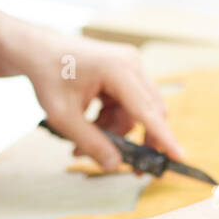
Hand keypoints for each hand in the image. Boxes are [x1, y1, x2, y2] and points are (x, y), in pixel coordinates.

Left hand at [23, 30, 182, 172]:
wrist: (38, 51)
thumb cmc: (48, 76)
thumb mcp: (64, 116)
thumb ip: (91, 142)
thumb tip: (115, 165)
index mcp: (118, 69)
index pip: (146, 110)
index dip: (163, 137)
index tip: (179, 156)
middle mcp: (131, 64)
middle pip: (148, 112)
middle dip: (133, 139)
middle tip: (126, 166)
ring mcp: (130, 66)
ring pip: (138, 112)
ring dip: (117, 131)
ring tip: (85, 143)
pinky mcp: (125, 71)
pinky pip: (129, 105)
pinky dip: (113, 120)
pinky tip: (92, 124)